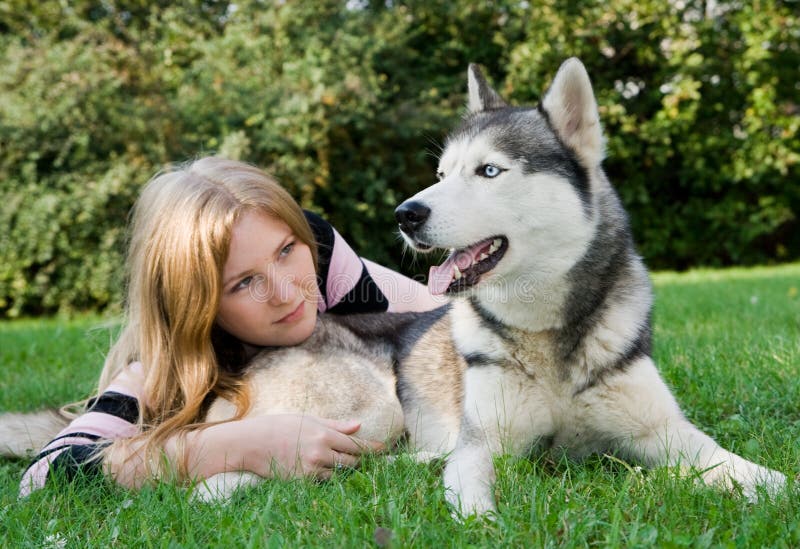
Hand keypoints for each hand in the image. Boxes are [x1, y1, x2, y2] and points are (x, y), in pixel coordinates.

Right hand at [188, 414, 384, 480]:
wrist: (250, 444)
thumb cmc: (279, 426)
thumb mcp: (308, 420)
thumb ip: (335, 425)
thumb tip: (358, 426)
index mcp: (324, 435)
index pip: (358, 446)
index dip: (374, 450)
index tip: (385, 451)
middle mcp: (321, 453)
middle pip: (353, 463)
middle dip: (359, 460)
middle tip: (362, 457)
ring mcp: (312, 470)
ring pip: (340, 474)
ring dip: (343, 469)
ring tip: (341, 462)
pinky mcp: (302, 482)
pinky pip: (324, 482)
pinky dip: (327, 477)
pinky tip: (322, 469)